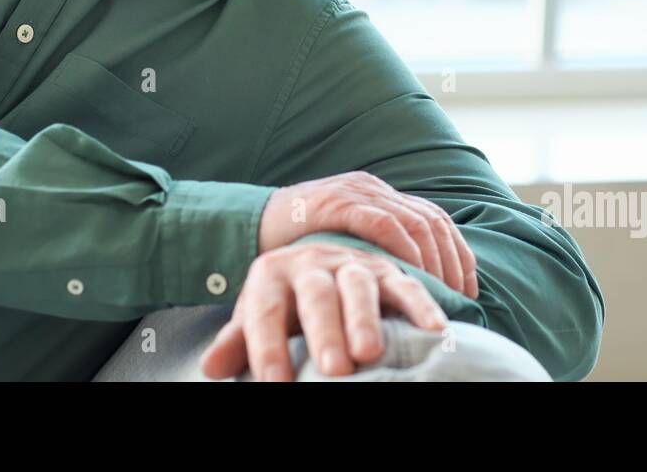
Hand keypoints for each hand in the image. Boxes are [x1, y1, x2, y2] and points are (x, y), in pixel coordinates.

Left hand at [199, 241, 448, 381]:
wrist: (314, 264)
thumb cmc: (283, 305)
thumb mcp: (257, 319)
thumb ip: (238, 343)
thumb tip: (212, 368)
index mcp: (271, 274)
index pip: (265, 312)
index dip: (268, 347)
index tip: (274, 383)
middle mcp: (310, 263)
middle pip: (316, 294)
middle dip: (325, 331)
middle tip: (334, 369)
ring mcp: (350, 263)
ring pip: (359, 285)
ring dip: (365, 319)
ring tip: (369, 354)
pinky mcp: (385, 269)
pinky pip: (404, 283)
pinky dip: (420, 305)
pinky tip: (434, 330)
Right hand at [258, 171, 477, 298]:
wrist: (248, 225)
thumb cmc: (297, 246)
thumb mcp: (345, 247)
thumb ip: (374, 257)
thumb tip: (413, 290)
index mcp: (379, 197)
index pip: (433, 220)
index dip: (457, 255)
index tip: (468, 290)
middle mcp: (373, 189)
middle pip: (432, 221)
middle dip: (453, 262)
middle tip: (462, 298)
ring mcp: (356, 192)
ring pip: (415, 222)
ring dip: (434, 262)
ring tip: (441, 294)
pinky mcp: (337, 202)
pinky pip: (384, 224)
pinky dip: (404, 251)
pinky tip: (412, 276)